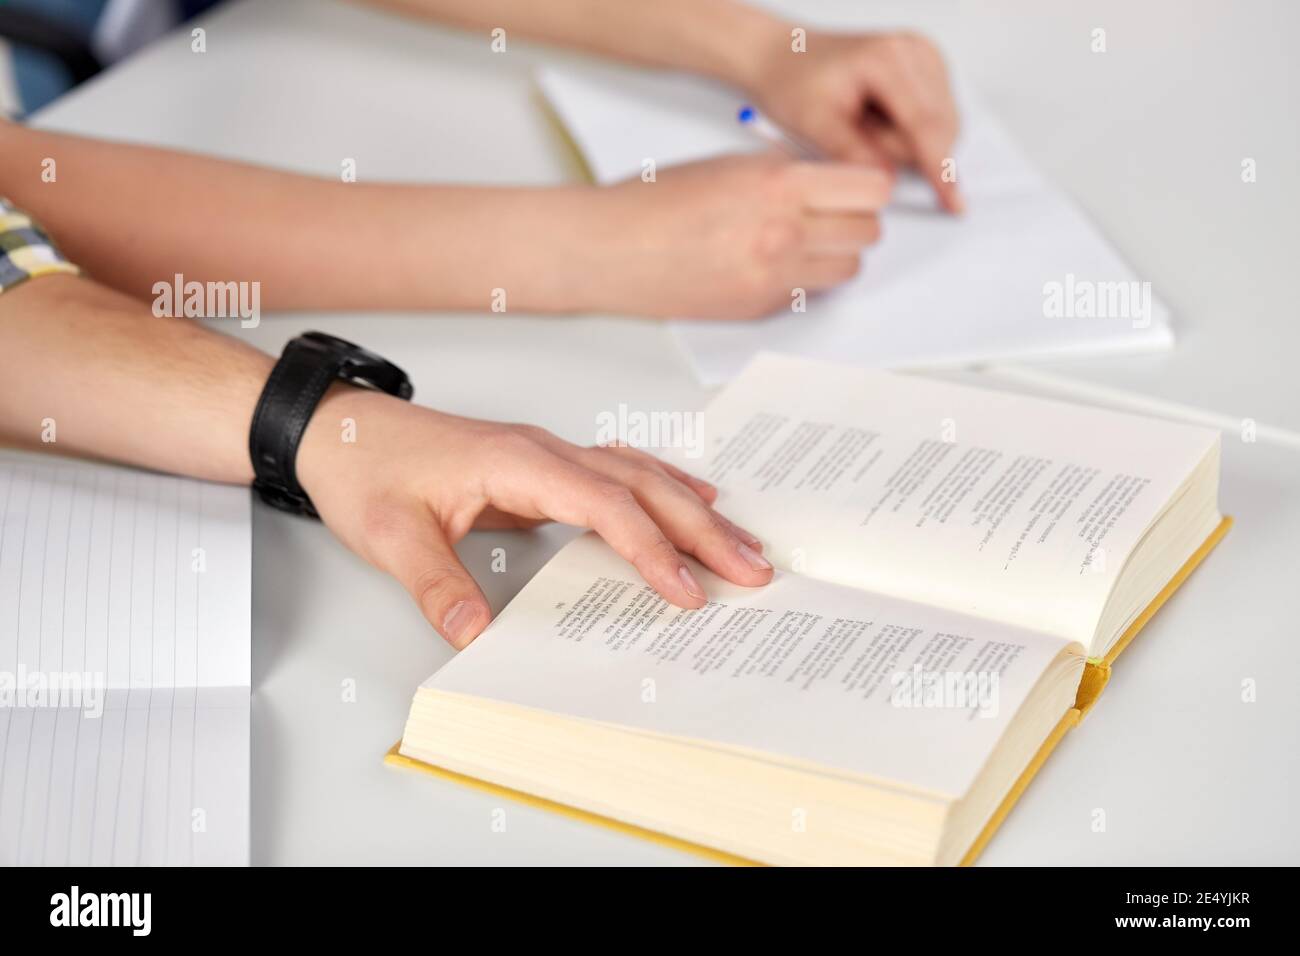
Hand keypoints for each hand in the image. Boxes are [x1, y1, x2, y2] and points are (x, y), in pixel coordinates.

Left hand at [295, 388, 773, 648]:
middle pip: (642, 486)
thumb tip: (476, 635)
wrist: (342, 433)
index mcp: (518, 462)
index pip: (604, 504)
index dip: (650, 548)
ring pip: (641, 476)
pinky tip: (695, 498)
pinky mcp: (544, 467)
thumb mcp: (391, 536)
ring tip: (743, 545)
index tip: (685, 590)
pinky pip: (622, 474)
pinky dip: (667, 488)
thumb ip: (437, 584)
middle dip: (702, 528)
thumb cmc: (368, 471)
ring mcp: (549, 455)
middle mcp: (545, 452)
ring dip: (695, 510)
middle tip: (752, 569)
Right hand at [581, 153, 891, 318]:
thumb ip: (785, 171)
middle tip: (835, 213)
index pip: (871, 189)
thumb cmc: (656, 201)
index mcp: (778, 184)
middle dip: (857, 219)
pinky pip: (810, 292)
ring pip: (849, 268)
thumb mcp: (729, 163)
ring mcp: (774, 277)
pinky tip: (770, 262)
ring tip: (807, 240)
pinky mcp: (760, 307)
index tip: (860, 186)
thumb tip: (829, 183)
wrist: (610, 250)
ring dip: (837, 253)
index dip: (869, 186)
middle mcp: (784, 233)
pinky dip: (803, 277)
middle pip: (868, 231)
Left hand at [747, 31, 962, 213]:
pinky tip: (877, 121)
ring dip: (903, 144)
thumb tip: (888, 182)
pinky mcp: (929, 72)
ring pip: (942, 130)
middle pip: (938, 131)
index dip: (939, 169)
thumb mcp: (811, 123)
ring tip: (862, 126)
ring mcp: (927, 59)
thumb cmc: (793, 83)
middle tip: (854, 136)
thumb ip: (850, 153)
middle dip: (899, 152)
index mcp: (888, 58)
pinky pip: (935, 123)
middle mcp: (916, 52)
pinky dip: (908, 135)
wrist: (785, 59)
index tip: (953, 202)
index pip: (925, 126)